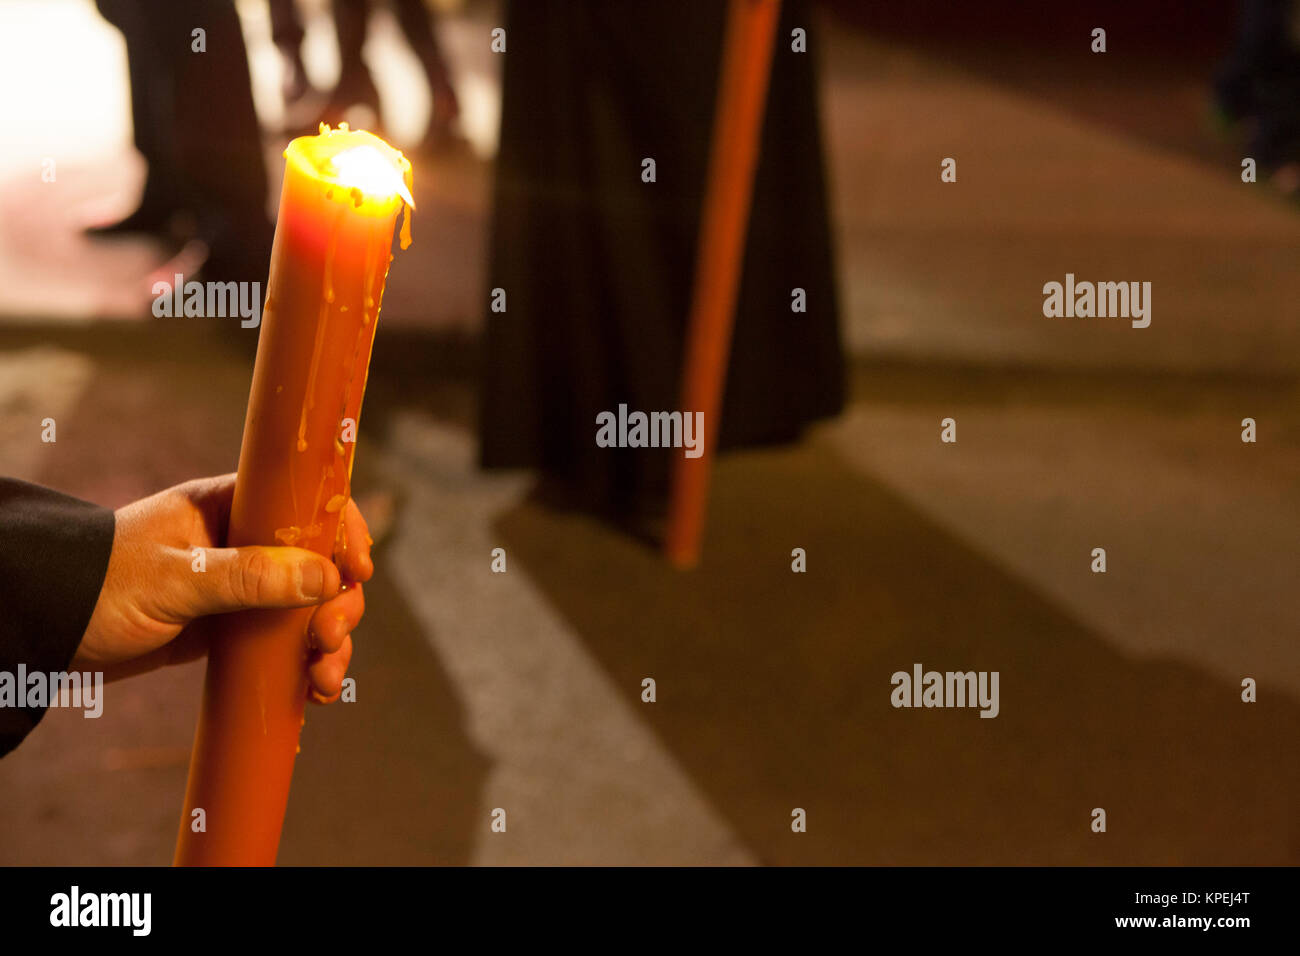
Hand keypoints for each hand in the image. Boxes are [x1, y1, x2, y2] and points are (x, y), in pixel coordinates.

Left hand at [74, 474, 372, 703]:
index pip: (307, 503)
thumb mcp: (177, 580)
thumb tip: (328, 577)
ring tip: (323, 681)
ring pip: (310, 609)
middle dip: (339, 605)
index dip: (343, 531)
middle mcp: (244, 543)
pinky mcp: (230, 629)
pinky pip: (283, 641)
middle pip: (321, 565)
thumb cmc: (100, 587)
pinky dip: (304, 665)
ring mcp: (240, 588)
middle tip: (328, 639)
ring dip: (328, 643)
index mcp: (231, 508)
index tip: (357, 570)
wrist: (46, 630)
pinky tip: (311, 690)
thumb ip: (252, 575)